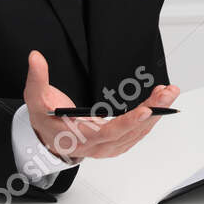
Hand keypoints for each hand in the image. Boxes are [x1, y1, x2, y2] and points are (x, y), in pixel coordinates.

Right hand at [24, 50, 178, 162]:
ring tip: (168, 93)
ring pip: (138, 132)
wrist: (48, 136)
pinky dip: (151, 118)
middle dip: (153, 111)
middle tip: (167, 93)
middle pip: (131, 131)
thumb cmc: (45, 119)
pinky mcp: (116, 141)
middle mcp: (98, 146)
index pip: (109, 133)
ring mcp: (109, 145)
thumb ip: (37, 78)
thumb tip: (36, 58)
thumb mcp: (35, 98)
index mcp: (80, 138)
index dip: (129, 123)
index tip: (145, 110)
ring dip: (156, 113)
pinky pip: (138, 133)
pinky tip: (159, 102)